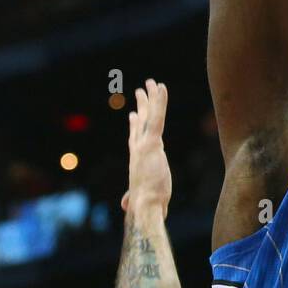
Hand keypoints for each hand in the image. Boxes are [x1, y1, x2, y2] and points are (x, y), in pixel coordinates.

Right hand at [121, 80, 171, 215]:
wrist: (144, 206)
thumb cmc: (144, 205)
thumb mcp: (137, 199)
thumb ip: (130, 199)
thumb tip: (125, 204)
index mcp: (137, 158)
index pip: (136, 137)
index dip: (135, 124)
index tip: (134, 114)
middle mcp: (138, 148)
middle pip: (141, 121)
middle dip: (142, 105)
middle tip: (141, 91)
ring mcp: (144, 143)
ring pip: (150, 115)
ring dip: (150, 97)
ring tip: (152, 82)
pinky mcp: (152, 143)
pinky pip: (158, 117)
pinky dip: (160, 102)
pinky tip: (161, 88)